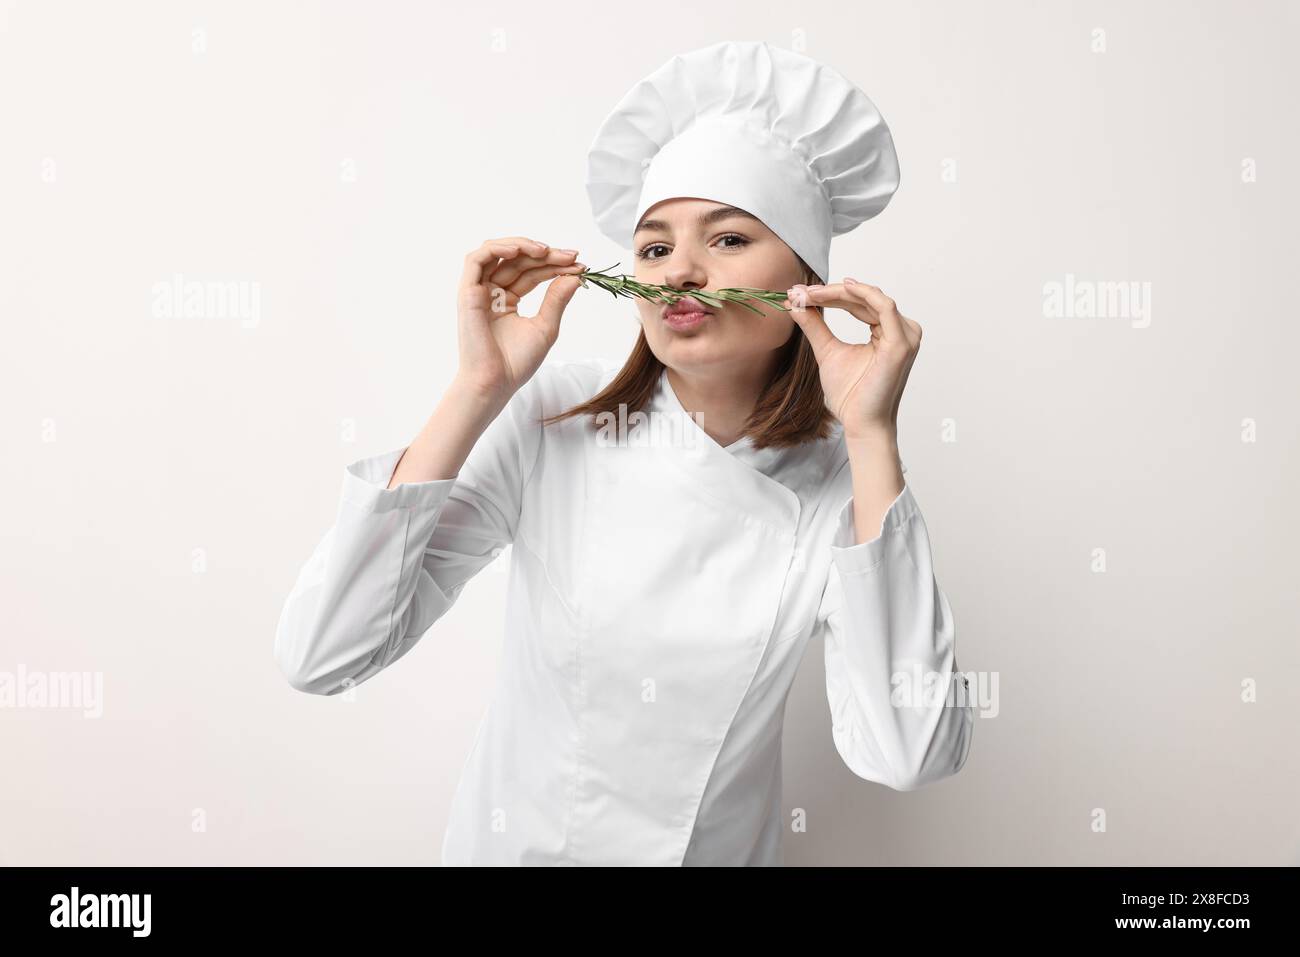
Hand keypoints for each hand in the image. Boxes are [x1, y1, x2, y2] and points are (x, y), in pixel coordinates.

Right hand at [456, 237, 586, 404]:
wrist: (494, 383)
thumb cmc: (516, 363)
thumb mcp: (545, 327)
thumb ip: (557, 300)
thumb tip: (575, 276)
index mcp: (507, 300)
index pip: (532, 272)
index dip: (555, 265)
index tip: (580, 266)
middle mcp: (491, 292)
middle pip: (519, 261)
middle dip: (547, 255)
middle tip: (572, 257)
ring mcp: (478, 290)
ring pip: (496, 252)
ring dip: (522, 245)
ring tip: (547, 251)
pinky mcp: (467, 292)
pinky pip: (476, 259)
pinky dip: (497, 249)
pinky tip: (520, 251)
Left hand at [784, 279, 921, 437]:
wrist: (860, 423)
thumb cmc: (850, 395)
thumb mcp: (826, 351)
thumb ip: (815, 326)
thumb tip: (795, 303)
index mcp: (887, 332)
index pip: (859, 304)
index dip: (830, 295)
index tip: (800, 294)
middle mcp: (901, 331)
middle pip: (864, 299)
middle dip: (830, 292)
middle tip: (801, 292)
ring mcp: (904, 336)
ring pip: (872, 299)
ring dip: (840, 292)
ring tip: (811, 294)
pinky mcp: (901, 344)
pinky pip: (884, 307)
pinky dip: (862, 295)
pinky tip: (842, 289)